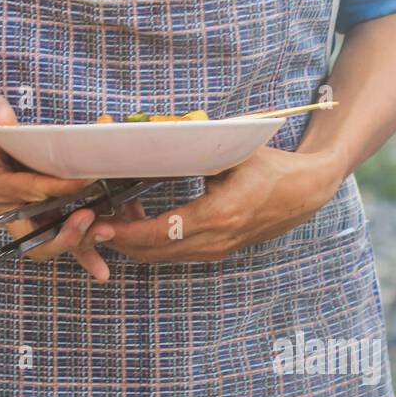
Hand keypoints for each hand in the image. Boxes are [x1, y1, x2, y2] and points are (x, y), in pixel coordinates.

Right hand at [0, 87, 117, 278]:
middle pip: (36, 238)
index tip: (85, 180)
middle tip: (92, 219)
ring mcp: (24, 216)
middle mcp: (7, 208)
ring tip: (108, 234)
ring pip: (50, 245)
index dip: (56, 188)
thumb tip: (5, 117)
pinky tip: (103, 271)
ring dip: (80, 245)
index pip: (28, 191)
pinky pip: (61, 240)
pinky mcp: (39, 217)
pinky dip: (83, 253)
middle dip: (66, 234)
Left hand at [99, 146, 345, 262]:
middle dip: (118, 239)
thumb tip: (149, 140)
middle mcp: (214, 241)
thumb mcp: (230, 153)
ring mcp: (215, 251)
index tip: (99, 222)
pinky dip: (150, 239)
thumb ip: (192, 151)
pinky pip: (173, 252)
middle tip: (93, 218)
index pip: (159, 233)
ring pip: (160, 256)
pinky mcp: (215, 252)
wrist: (302, 193)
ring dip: (133, 239)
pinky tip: (140, 214)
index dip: (124, 231)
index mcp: (218, 215)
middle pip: (152, 252)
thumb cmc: (268, 167)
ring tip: (114, 211)